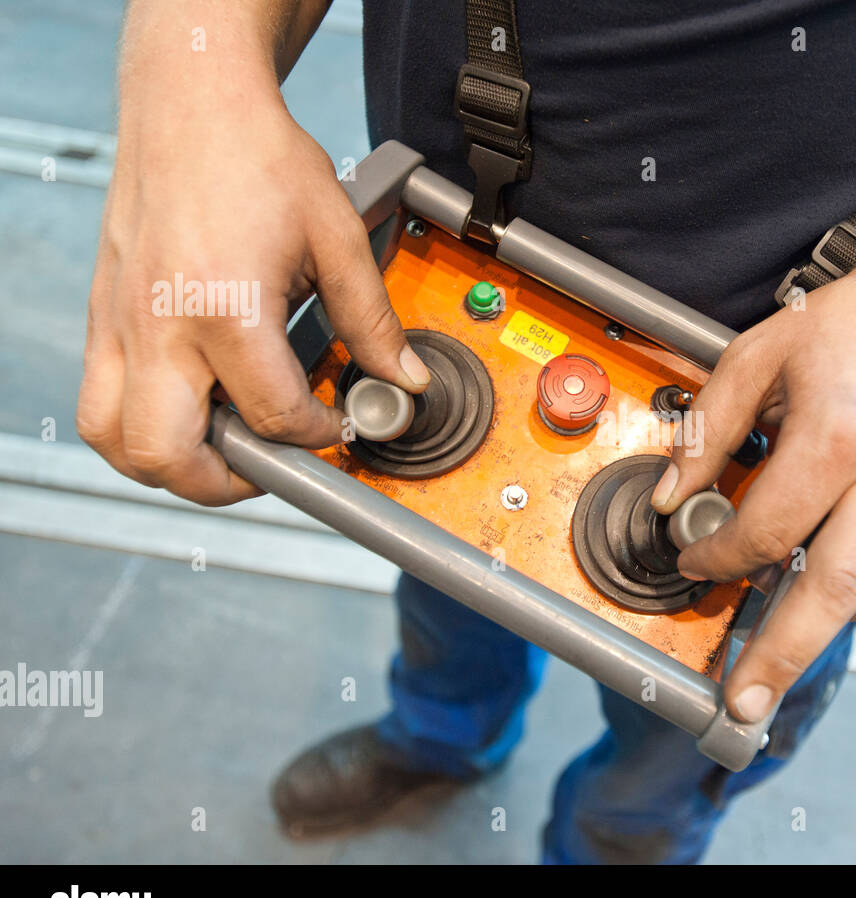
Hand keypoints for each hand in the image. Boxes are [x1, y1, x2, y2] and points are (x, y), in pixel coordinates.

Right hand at [77, 84, 427, 505]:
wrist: (192, 104)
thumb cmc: (259, 158)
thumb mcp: (337, 238)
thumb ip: (372, 321)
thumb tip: (403, 377)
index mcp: (224, 308)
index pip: (272, 418)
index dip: (318, 437)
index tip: (337, 426)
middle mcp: (159, 326)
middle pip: (170, 455)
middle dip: (230, 483)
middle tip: (272, 465)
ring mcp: (120, 323)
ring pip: (117, 441)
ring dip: (170, 465)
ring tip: (225, 448)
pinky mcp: (104, 315)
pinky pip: (100, 401)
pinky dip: (139, 427)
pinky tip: (190, 408)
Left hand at [652, 270, 855, 722]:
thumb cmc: (848, 326)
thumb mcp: (757, 358)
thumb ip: (706, 431)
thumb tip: (672, 497)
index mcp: (839, 438)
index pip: (766, 530)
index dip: (717, 557)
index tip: (693, 561)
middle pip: (832, 592)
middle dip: (782, 657)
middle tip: (744, 706)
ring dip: (814, 627)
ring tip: (768, 652)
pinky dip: (846, 591)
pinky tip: (810, 590)